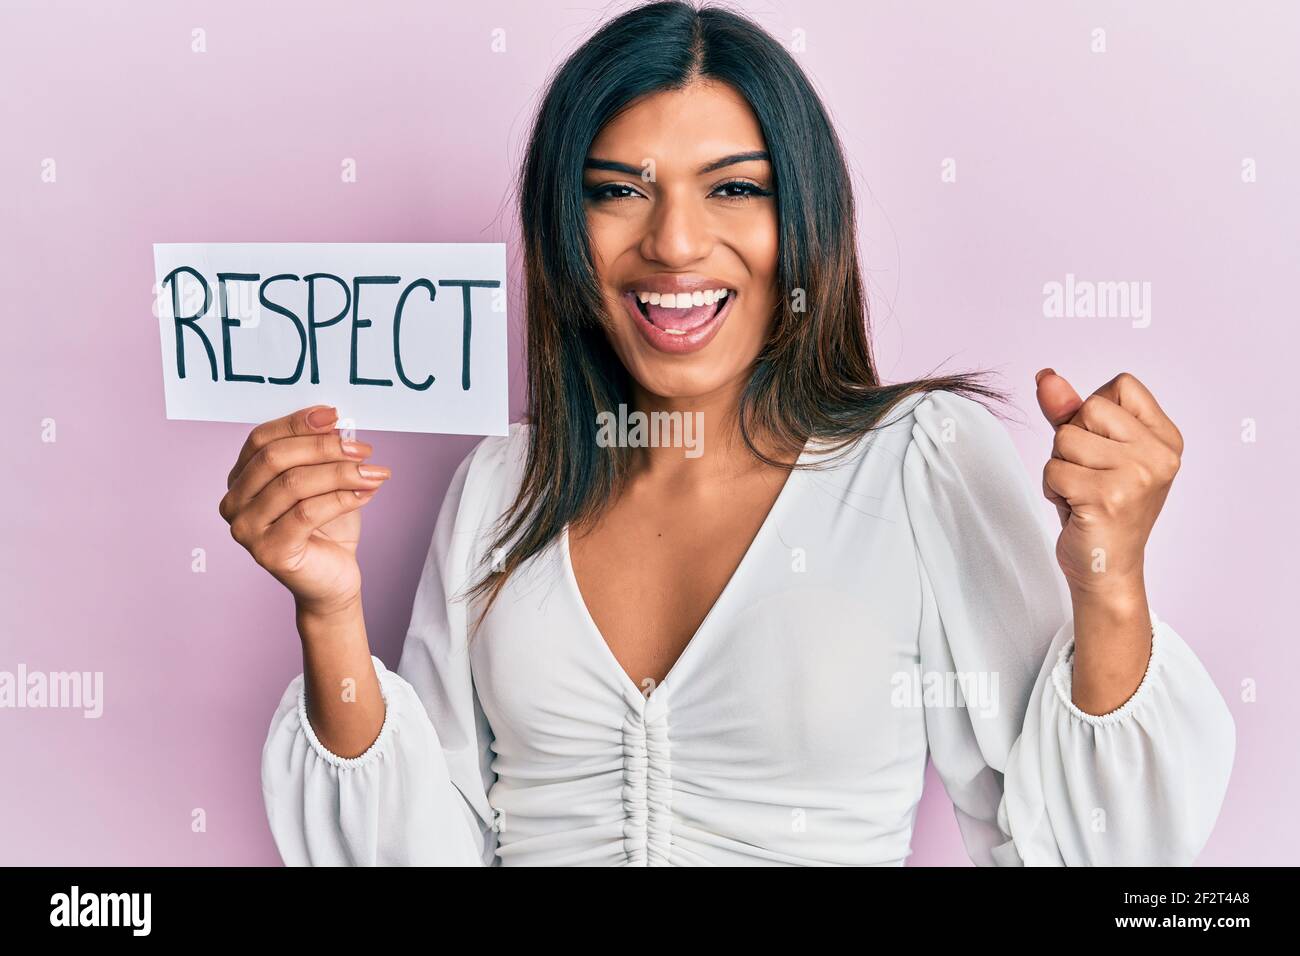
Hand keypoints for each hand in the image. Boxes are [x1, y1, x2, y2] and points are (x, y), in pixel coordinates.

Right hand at [218, 405, 391, 616]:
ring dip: (341, 473)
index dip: (297, 424)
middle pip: (275, 459)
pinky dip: (342, 498)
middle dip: (324, 448)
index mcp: (240, 479)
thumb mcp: (325, 481)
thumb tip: (334, 422)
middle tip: (363, 448)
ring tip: (374, 472)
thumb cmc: (327, 527)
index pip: (261, 439)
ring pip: (293, 484)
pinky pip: (307, 513)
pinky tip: (367, 493)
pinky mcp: (268, 552)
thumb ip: (321, 453)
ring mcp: (246, 530)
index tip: (335, 415)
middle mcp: (234, 503)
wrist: (334, 577)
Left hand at [1035, 370, 1182, 596]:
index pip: (1120, 384)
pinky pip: (1053, 470)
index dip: (1094, 413)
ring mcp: (1137, 476)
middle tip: (1090, 477)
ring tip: (1082, 494)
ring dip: (1059, 467)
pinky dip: (1053, 489)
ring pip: (1065, 439)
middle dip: (1072, 442)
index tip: (1104, 450)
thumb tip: (1045, 377)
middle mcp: (1160, 455)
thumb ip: (1069, 410)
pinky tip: (1076, 509)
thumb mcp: (1090, 451)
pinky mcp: (1107, 497)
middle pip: (1089, 409)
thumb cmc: (1099, 506)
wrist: (1107, 569)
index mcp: (1166, 438)